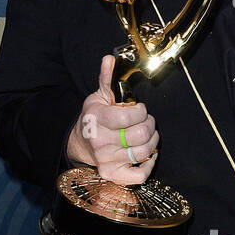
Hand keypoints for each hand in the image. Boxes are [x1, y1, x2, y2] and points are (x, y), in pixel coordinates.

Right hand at [67, 54, 159, 185]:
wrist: (81, 143)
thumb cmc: (95, 118)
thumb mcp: (99, 97)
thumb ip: (107, 79)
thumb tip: (110, 59)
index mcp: (96, 119)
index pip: (127, 117)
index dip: (141, 112)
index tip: (140, 109)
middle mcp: (100, 141)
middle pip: (140, 135)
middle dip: (150, 125)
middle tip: (147, 122)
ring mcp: (106, 159)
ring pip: (143, 152)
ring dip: (153, 142)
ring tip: (149, 135)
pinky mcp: (112, 174)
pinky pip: (139, 175)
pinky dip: (149, 165)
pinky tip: (148, 155)